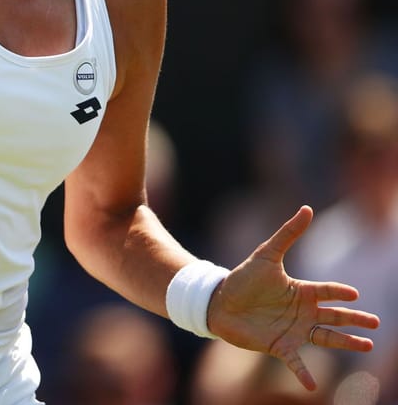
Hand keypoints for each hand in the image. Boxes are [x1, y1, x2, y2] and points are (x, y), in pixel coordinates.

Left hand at [207, 204, 380, 390]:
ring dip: (346, 343)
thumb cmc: (243, 278)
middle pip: (335, 317)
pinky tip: (311, 386)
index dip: (339, 292)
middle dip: (355, 320)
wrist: (218, 301)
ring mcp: (293, 331)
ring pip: (326, 339)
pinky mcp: (279, 346)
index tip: (354, 293)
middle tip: (376, 323)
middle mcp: (303, 313)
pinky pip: (296, 362)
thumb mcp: (266, 254)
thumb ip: (288, 234)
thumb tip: (307, 208)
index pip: (327, 291)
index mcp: (301, 291)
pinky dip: (303, 374)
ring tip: (367, 346)